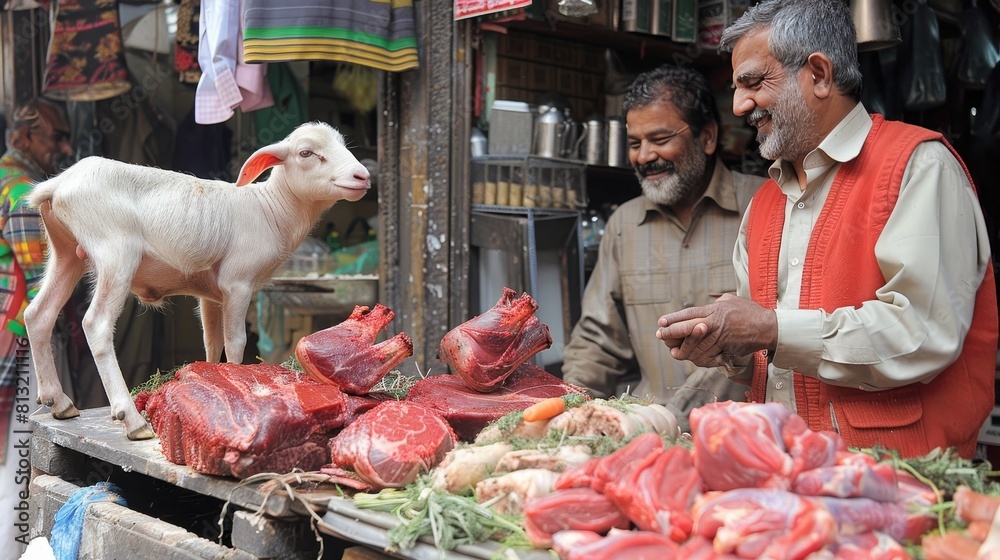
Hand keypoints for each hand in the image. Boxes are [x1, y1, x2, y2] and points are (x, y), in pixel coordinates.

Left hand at [655, 294, 777, 366]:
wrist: (769, 327)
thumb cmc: (751, 313)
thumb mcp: (732, 301)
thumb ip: (717, 303)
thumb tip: (709, 303)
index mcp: (715, 308)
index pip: (689, 312)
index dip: (674, 318)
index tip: (661, 321)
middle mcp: (715, 320)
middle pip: (688, 327)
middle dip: (672, 332)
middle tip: (659, 334)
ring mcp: (721, 334)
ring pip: (697, 344)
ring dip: (684, 349)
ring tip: (674, 352)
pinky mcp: (727, 346)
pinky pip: (710, 353)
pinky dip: (701, 357)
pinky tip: (692, 357)